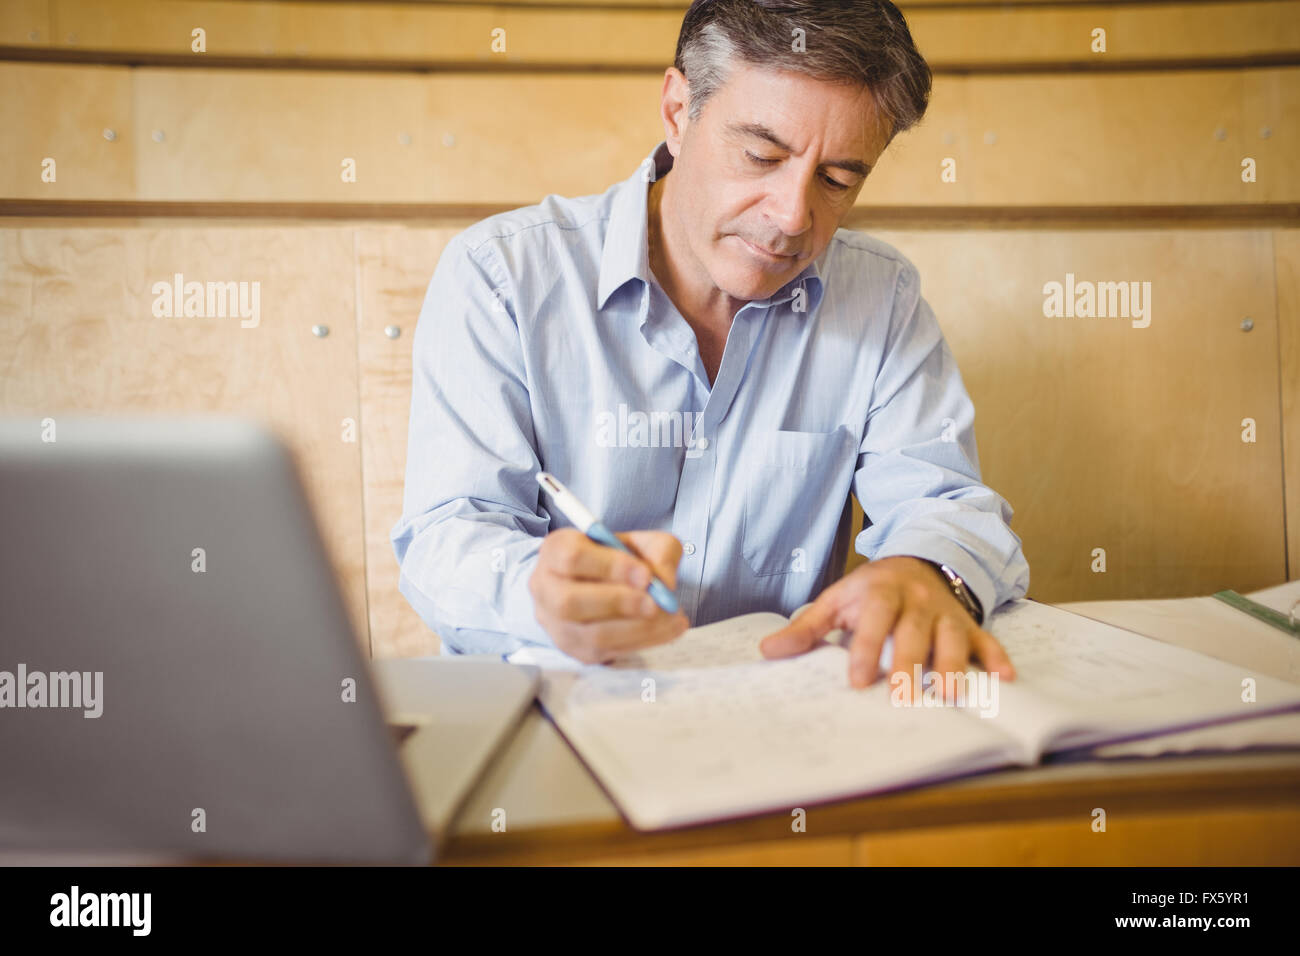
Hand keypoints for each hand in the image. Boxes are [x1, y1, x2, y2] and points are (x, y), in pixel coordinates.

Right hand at [529, 528, 689, 663]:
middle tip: (656, 603)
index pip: (572, 558)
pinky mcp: (576, 649)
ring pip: (592, 634)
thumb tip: (664, 581)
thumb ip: (657, 550)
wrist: (596, 585)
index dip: (610, 567)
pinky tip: (667, 629)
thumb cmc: (615, 560)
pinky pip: (608, 651)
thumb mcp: (639, 541)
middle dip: (618, 603)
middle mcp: (545, 588)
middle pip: (570, 602)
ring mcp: (557, 624)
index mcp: (555, 550)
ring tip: (672, 616)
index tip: (645, 574)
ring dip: (638, 628)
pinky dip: (644, 641)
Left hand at [759, 555, 1015, 697]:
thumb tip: (767, 651)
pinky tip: (1004, 678)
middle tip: (902, 695)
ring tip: (953, 695)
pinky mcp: (967, 624)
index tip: (856, 680)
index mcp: (880, 592)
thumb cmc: (869, 590)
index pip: (873, 618)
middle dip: (909, 663)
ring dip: (954, 665)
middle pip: (914, 632)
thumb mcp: (835, 601)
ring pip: (952, 637)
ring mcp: (945, 613)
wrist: (917, 561)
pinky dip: (997, 657)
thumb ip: (806, 628)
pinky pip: (986, 639)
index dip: (865, 648)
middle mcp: (916, 601)